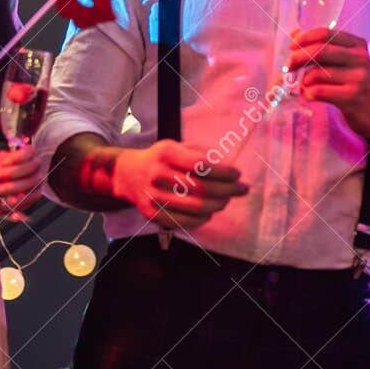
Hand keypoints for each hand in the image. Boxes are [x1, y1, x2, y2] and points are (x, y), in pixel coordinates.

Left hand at [0, 144, 46, 217]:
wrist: (0, 184)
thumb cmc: (1, 170)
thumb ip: (1, 160)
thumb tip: (2, 157)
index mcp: (30, 154)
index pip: (28, 152)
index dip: (17, 156)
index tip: (2, 162)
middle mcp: (37, 166)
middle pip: (30, 167)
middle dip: (11, 172)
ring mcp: (38, 180)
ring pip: (31, 183)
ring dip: (13, 187)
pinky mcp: (36, 194)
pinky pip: (31, 198)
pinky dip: (18, 201)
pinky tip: (6, 202)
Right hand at [109, 139, 248, 230]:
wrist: (128, 175)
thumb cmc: (161, 159)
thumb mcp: (176, 146)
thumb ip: (200, 154)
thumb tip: (228, 168)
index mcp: (166, 153)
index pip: (201, 164)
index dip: (224, 172)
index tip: (237, 174)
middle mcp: (158, 175)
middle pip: (201, 188)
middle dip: (228, 190)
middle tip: (241, 189)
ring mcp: (153, 197)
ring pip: (196, 207)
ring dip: (218, 205)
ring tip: (227, 200)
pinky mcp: (152, 214)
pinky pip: (185, 222)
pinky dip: (203, 218)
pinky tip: (210, 212)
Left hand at [289, 27, 369, 137]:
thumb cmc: (360, 85)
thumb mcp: (348, 62)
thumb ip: (324, 47)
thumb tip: (295, 33)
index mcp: (359, 45)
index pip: (326, 34)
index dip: (304, 38)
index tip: (292, 46)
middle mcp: (361, 58)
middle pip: (319, 51)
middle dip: (297, 58)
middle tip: (289, 67)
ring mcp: (358, 78)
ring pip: (316, 73)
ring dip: (303, 81)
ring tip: (304, 86)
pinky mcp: (352, 97)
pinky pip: (319, 91)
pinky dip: (308, 93)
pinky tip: (310, 96)